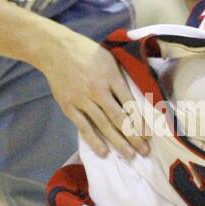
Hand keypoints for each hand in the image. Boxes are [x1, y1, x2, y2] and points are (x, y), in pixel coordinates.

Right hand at [38, 28, 148, 160]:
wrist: (55, 50)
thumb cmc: (87, 52)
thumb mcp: (109, 59)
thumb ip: (120, 78)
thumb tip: (136, 99)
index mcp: (111, 77)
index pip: (130, 104)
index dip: (141, 121)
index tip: (149, 135)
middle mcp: (98, 90)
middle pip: (119, 118)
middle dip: (133, 137)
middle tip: (144, 152)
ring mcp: (82, 100)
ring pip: (103, 125)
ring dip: (118, 142)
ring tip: (130, 155)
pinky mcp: (69, 107)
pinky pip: (84, 127)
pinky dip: (94, 140)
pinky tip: (104, 152)